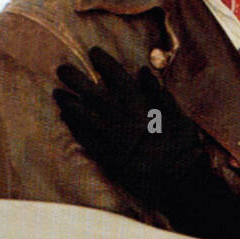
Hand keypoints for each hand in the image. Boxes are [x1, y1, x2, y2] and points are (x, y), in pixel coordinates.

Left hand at [54, 47, 204, 205]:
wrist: (175, 186)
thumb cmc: (182, 150)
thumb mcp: (179, 116)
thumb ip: (159, 94)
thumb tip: (142, 71)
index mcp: (140, 106)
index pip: (117, 78)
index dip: (104, 63)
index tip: (93, 52)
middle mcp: (120, 120)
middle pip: (92, 94)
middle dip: (75, 79)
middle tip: (61, 68)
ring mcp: (110, 140)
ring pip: (83, 116)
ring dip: (68, 103)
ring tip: (57, 92)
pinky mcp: (106, 157)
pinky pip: (84, 138)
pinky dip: (74, 126)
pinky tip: (66, 118)